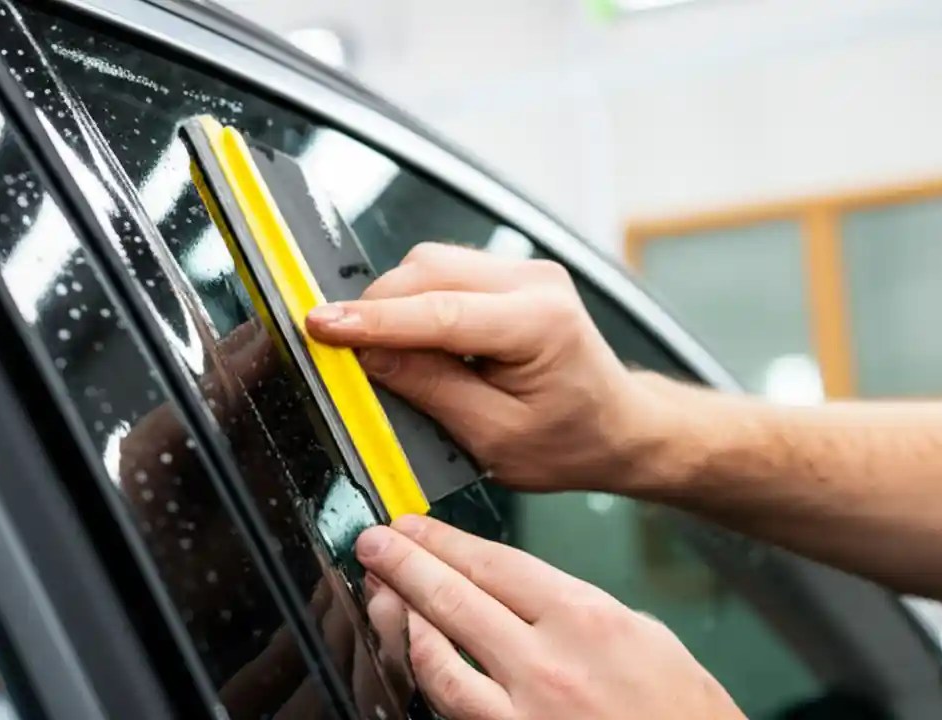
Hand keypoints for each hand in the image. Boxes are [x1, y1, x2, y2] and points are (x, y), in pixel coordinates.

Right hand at [306, 242, 666, 491]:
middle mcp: (535, 283)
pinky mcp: (511, 275)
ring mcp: (525, 271)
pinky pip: (445, 272)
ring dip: (392, 301)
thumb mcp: (494, 437)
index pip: (438, 313)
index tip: (321, 325)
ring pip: (431, 265)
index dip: (373, 320)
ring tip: (373, 349)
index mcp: (540, 324)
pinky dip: (414, 301)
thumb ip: (430, 389)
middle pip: (429, 272)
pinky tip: (406, 336)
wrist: (620, 426)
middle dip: (375, 307)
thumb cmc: (570, 441)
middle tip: (335, 347)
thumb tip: (367, 357)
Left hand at [357, 515, 742, 719]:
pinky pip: (450, 706)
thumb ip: (580, 609)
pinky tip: (413, 653)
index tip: (415, 527)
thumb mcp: (649, 637)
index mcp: (588, 618)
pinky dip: (425, 673)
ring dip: (401, 618)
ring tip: (382, 595)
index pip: (495, 563)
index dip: (443, 540)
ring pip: (437, 654)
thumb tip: (526, 591)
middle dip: (405, 564)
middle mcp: (550, 662)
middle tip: (375, 544)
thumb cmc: (686, 717)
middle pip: (455, 597)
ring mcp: (525, 712)